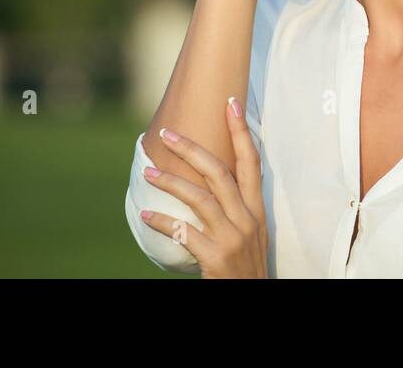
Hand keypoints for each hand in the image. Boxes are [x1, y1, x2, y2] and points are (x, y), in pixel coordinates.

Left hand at [137, 97, 269, 278]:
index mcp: (256, 210)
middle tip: (166, 134)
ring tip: (148, 172)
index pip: (252, 162)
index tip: (230, 104)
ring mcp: (233, 238)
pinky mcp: (216, 257)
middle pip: (219, 172)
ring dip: (170, 182)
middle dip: (191, 149)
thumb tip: (205, 184)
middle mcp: (247, 219)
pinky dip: (162, 221)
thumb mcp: (248, 233)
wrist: (253, 299)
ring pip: (199, 198)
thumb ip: (233, 210)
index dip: (241, 132)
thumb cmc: (244, 267)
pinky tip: (146, 214)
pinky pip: (183, 232)